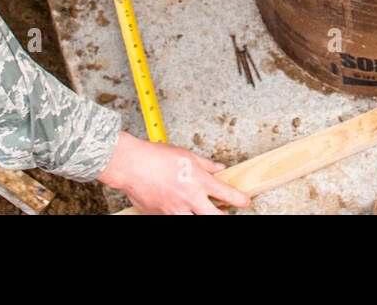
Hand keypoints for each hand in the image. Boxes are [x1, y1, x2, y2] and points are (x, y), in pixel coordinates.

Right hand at [98, 132, 250, 214]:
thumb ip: (205, 164)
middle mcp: (190, 199)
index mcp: (199, 181)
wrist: (131, 165)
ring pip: (195, 221)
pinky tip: (180, 208)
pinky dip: (180, 215)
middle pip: (215, 217)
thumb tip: (218, 167)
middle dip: (224, 216)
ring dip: (202, 217)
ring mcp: (175, 211)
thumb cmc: (155, 157)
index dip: (240, 200)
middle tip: (226, 213)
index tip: (245, 202)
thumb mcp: (187, 155)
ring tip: (203, 212)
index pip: (227, 194)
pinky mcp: (161, 216)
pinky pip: (175, 219)